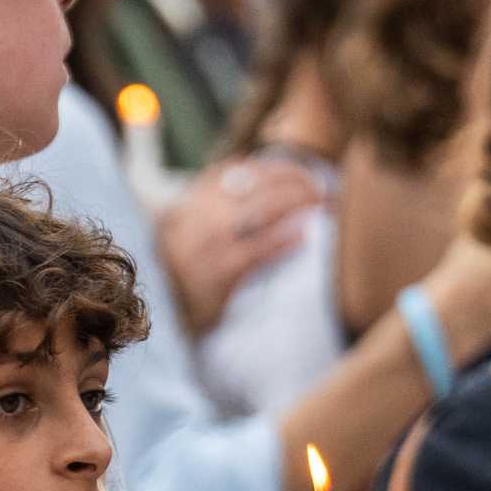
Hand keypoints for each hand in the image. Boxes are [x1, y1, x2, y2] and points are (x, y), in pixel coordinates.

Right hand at [158, 158, 318, 334]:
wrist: (167, 321)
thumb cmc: (185, 275)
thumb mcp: (185, 233)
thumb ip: (210, 204)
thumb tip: (255, 171)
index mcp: (185, 204)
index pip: (238, 170)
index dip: (277, 169)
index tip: (304, 175)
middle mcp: (191, 219)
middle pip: (255, 186)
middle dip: (297, 184)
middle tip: (322, 192)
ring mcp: (203, 246)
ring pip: (262, 211)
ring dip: (299, 204)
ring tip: (323, 208)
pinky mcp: (217, 274)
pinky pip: (259, 250)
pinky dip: (285, 240)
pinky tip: (304, 238)